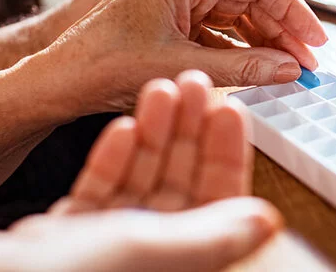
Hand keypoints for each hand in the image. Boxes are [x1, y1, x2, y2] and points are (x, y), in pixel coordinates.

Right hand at [0, 71, 282, 271]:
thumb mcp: (139, 251)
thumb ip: (203, 239)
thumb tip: (266, 223)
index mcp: (172, 265)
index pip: (217, 205)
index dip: (226, 154)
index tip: (231, 108)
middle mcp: (145, 257)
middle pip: (179, 185)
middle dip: (186, 131)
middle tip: (193, 81)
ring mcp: (105, 246)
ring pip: (141, 181)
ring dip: (152, 134)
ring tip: (160, 87)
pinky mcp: (69, 237)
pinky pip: (100, 190)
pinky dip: (113, 157)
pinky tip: (122, 125)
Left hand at [25, 0, 327, 115]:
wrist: (56, 79)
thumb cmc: (104, 65)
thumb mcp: (181, 67)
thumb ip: (242, 66)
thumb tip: (291, 68)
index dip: (294, 10)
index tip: (315, 41)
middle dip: (281, 29)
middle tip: (307, 63)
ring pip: (233, 11)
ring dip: (261, 39)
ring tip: (287, 69)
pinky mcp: (167, 16)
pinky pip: (213, 25)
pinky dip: (236, 45)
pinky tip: (255, 67)